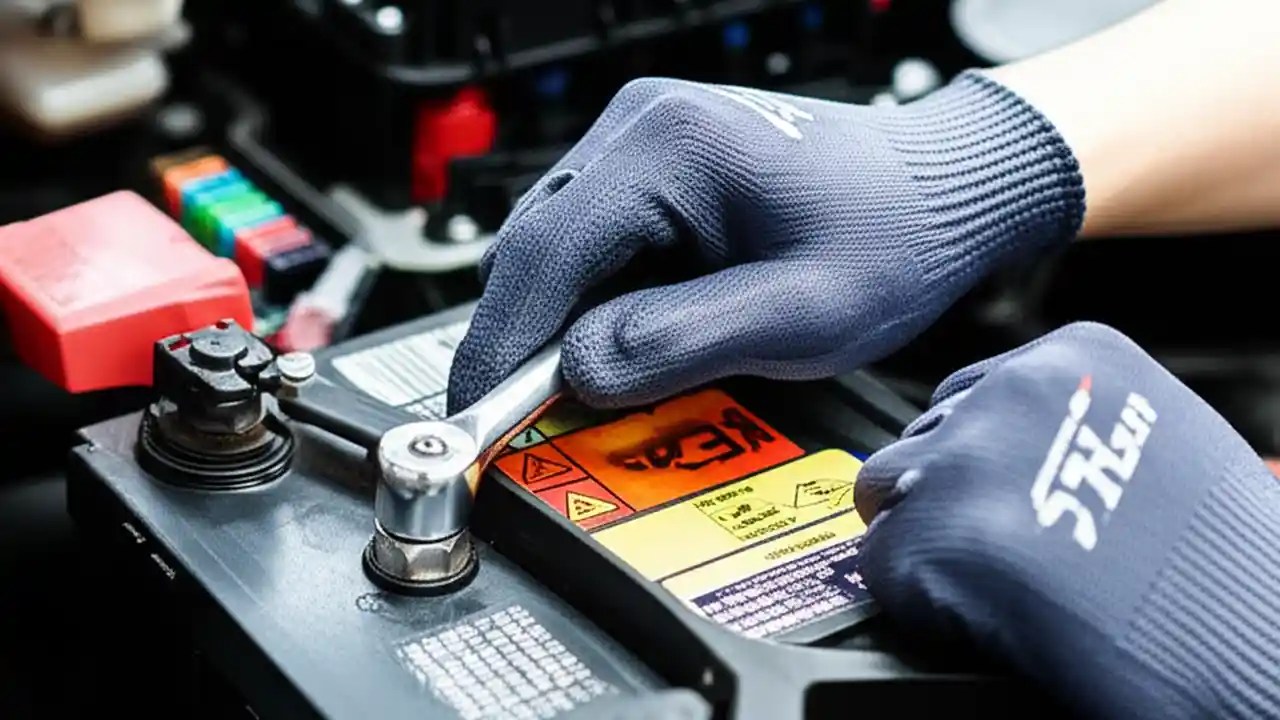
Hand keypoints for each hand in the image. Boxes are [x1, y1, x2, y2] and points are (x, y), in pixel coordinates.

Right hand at [447, 72, 1084, 412]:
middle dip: (521, 336)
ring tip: (576, 386)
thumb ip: (681, 342)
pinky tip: (617, 339)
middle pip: (534, 244)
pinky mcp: (649, 164)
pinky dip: (587, 297)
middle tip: (516, 417)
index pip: (546, 252)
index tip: (477, 413)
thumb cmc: (887, 238)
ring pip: (553, 243)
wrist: (934, 191)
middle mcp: (638, 125)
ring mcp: (639, 139)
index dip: (502, 342)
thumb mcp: (798, 313)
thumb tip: (577, 371)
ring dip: (553, 318)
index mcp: (669, 145)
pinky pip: (589, 238)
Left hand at [855, 322, 1279, 719]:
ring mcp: (957, 460)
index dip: (979, 456)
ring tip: (994, 580)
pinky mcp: (924, 536)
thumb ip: (1077, 414)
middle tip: (1003, 544)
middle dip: (947, 491)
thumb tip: (1018, 436)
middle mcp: (1003, 392)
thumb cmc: (1224, 552)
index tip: (1004, 494)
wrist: (1247, 638)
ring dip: (924, 536)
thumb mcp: (1157, 430)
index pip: (969, 393)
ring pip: (887, 491)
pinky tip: (983, 612)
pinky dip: (918, 596)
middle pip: (923, 437)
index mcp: (1068, 355)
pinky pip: (883, 565)